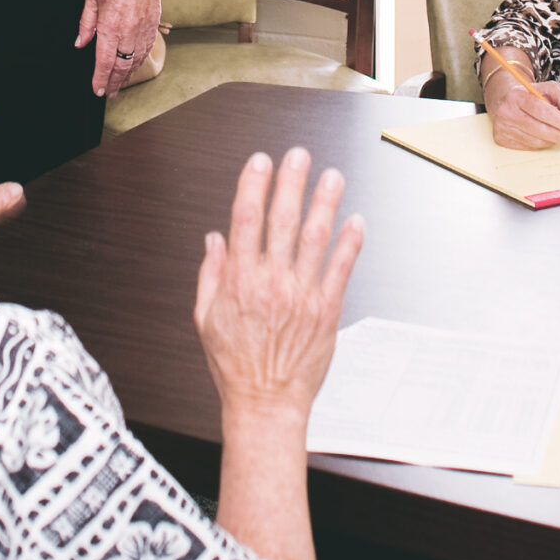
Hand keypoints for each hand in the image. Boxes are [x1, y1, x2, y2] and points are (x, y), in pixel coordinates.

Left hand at [76, 0, 159, 96]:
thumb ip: (86, 23)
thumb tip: (80, 43)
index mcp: (110, 25)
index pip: (105, 61)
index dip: (101, 79)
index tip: (97, 90)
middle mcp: (129, 31)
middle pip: (122, 66)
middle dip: (115, 83)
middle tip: (109, 94)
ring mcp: (143, 28)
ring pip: (136, 60)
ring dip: (128, 75)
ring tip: (120, 84)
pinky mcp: (154, 23)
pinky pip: (147, 48)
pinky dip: (140, 61)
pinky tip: (134, 66)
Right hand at [194, 148, 363, 422]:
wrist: (266, 403)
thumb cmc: (235, 365)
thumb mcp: (205, 319)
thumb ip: (211, 274)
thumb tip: (214, 239)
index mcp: (239, 282)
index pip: (245, 220)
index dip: (253, 186)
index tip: (260, 163)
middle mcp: (271, 283)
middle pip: (282, 220)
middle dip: (291, 182)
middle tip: (298, 156)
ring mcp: (301, 295)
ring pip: (316, 238)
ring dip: (325, 203)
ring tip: (332, 177)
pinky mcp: (326, 310)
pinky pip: (341, 269)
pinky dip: (350, 242)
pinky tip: (355, 221)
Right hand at [485, 59, 559, 148]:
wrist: (504, 100)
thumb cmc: (529, 95)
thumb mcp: (549, 88)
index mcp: (517, 95)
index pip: (542, 111)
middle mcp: (507, 111)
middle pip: (540, 129)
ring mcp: (503, 127)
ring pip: (536, 141)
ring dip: (552, 140)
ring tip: (559, 133)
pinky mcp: (502, 140)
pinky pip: (529, 147)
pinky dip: (541, 143)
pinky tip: (544, 136)